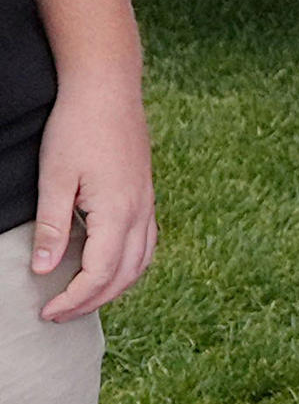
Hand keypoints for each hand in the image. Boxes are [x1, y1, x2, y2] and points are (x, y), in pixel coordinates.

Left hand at [29, 78, 152, 318]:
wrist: (108, 88)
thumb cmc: (77, 128)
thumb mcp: (54, 178)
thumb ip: (52, 227)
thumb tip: (45, 270)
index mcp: (118, 212)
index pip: (100, 274)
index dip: (74, 300)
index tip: (47, 313)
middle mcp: (140, 212)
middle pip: (125, 276)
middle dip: (93, 301)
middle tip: (59, 315)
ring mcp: (147, 203)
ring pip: (141, 262)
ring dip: (115, 288)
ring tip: (84, 298)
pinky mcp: (146, 193)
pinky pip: (147, 243)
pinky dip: (130, 266)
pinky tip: (112, 266)